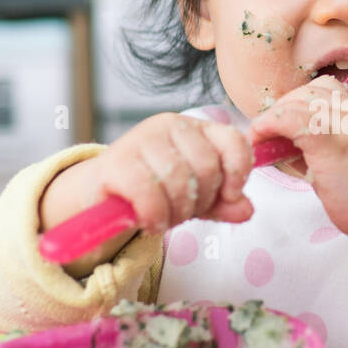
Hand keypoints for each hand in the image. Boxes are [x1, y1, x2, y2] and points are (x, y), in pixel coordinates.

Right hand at [40, 112, 253, 272]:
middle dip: (201, 201)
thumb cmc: (155, 192)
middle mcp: (170, 125)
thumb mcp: (196, 199)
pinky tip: (150, 223)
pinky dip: (154, 216)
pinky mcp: (117, 161)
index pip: (234, 141)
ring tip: (165, 219)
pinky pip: (148, 192)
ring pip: (178, 180)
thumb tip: (247, 210)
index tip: (230, 196)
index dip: (239, 173)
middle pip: (207, 167)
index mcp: (196, 128)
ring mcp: (141, 139)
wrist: (101, 195)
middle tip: (183, 213)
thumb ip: (224, 204)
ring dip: (176, 212)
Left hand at [247, 76, 347, 267]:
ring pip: (298, 103)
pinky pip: (291, 120)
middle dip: (282, 108)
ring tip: (263, 139)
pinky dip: (270, 125)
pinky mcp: (331, 145)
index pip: (323, 90)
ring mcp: (346, 126)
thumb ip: (315, 145)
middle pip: (308, 92)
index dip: (296, 103)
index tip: (282, 125)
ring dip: (273, 118)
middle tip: (267, 133)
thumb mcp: (342, 160)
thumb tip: (277, 140)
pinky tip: (261, 139)